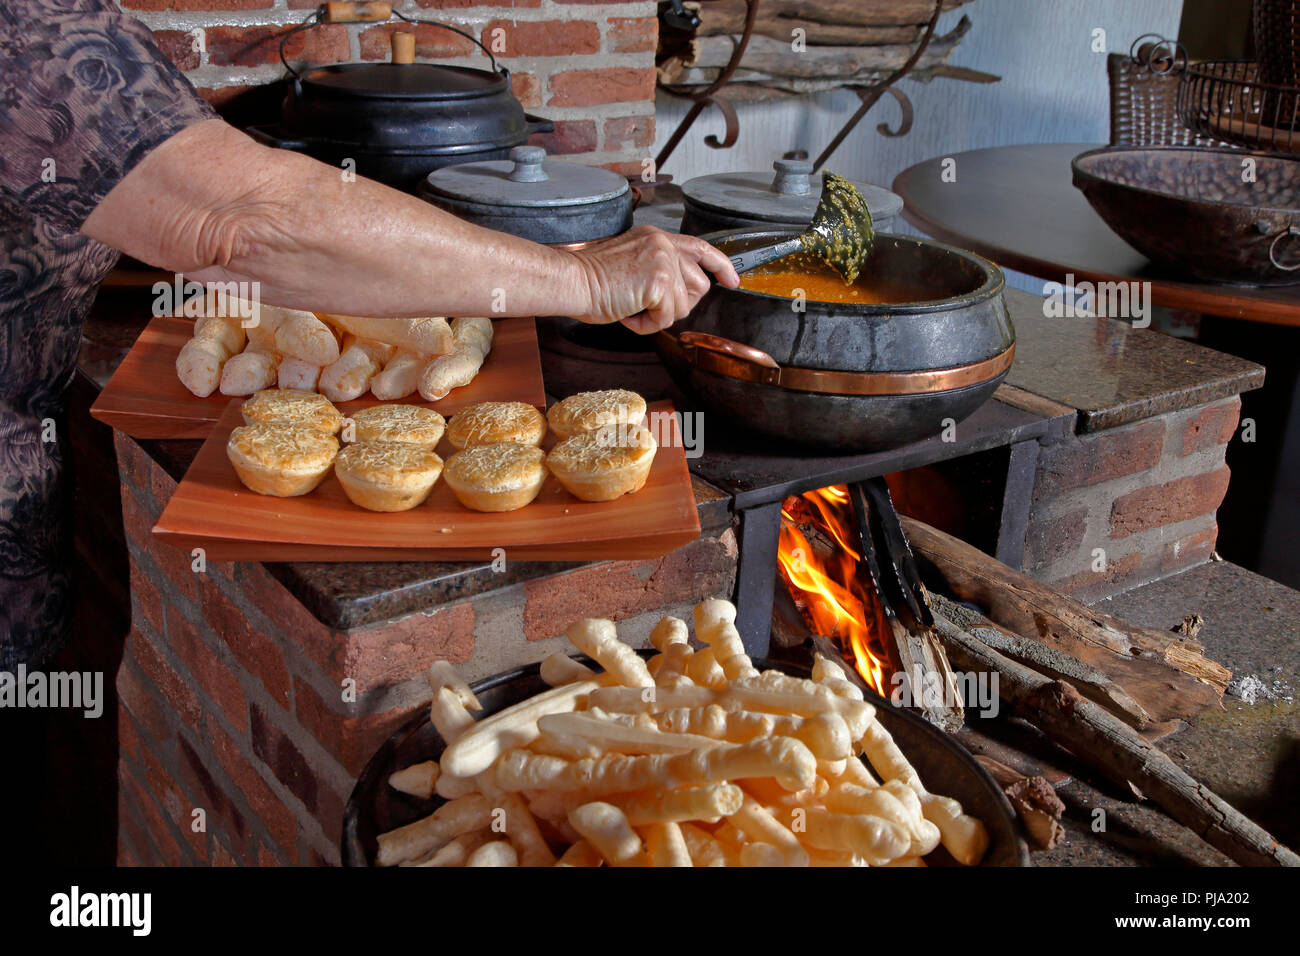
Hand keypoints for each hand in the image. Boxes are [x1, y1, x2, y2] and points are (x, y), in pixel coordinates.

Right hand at [567, 226, 739, 333]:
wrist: (573, 282)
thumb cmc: (591, 280)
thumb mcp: (632, 264)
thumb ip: (657, 269)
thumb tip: (677, 292)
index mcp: (657, 238)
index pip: (700, 248)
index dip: (721, 265)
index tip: (732, 280)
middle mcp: (663, 244)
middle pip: (698, 285)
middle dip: (677, 305)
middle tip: (646, 305)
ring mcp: (663, 260)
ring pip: (684, 305)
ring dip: (658, 316)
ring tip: (631, 307)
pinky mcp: (658, 281)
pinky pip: (667, 318)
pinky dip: (647, 325)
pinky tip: (628, 313)